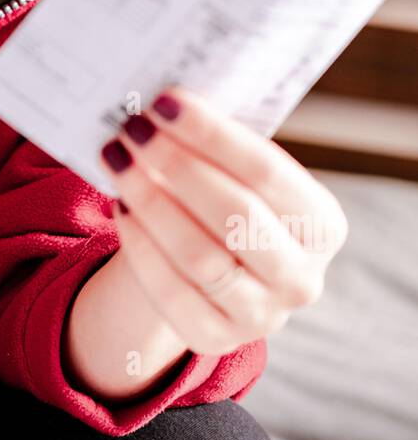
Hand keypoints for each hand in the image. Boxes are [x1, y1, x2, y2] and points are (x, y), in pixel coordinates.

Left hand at [98, 84, 347, 355]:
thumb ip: (219, 146)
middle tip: (132, 128)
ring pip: (199, 255)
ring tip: (117, 160)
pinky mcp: (215, 337)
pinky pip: (170, 290)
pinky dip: (140, 244)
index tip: (165, 102)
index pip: (268, 173)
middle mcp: (302, 276)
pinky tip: (119, 207)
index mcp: (323, 224)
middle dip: (177, 165)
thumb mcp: (240, 178)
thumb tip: (166, 105)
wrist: (215, 272)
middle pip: (234, 214)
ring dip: (150, 200)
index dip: (213, 136)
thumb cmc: (227, 201)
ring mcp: (262, 315)